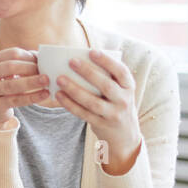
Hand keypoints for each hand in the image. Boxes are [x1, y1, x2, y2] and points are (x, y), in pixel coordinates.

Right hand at [0, 47, 49, 129]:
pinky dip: (32, 97)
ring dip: (31, 82)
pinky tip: (44, 94)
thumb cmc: (0, 87)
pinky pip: (15, 100)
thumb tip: (41, 57)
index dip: (29, 56)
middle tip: (45, 72)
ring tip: (46, 81)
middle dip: (30, 68)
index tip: (41, 62)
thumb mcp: (4, 73)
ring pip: (11, 85)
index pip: (12, 53)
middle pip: (10, 67)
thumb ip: (20, 63)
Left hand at [57, 50, 142, 174]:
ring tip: (59, 79)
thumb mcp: (120, 92)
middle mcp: (124, 100)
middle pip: (105, 85)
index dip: (107, 61)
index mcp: (129, 87)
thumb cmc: (117, 105)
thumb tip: (81, 60)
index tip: (92, 51)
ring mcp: (113, 114)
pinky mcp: (101, 124)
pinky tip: (59, 95)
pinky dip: (70, 104)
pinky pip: (83, 113)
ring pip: (92, 101)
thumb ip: (108, 79)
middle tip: (71, 61)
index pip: (121, 71)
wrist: (125, 136)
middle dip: (88, 72)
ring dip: (74, 89)